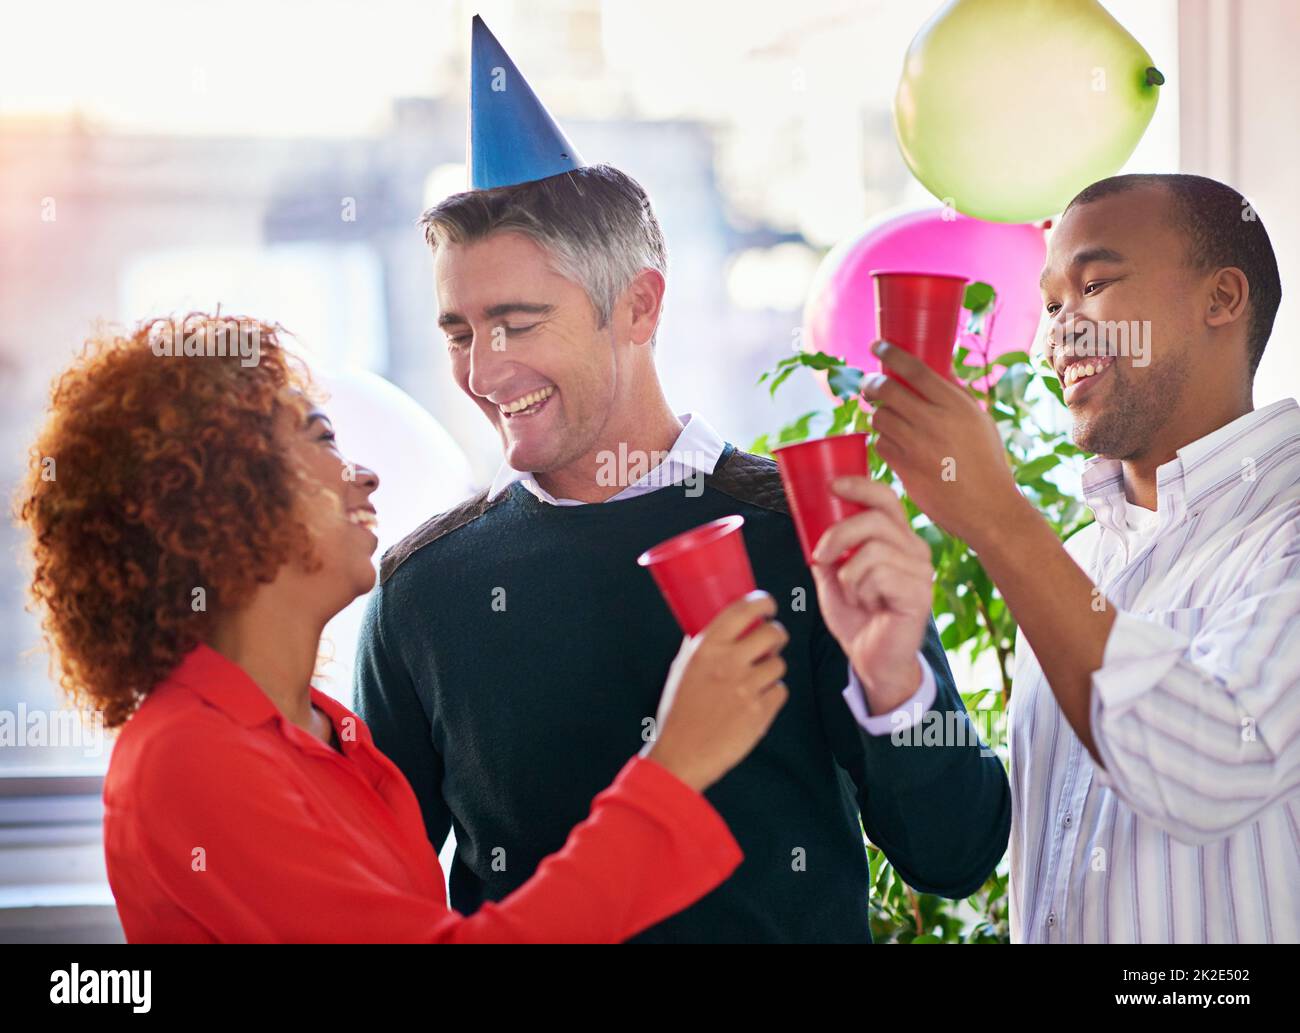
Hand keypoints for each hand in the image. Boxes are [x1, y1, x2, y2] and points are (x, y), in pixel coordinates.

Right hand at [646, 591, 788, 792]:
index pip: (744, 610)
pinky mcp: (761, 712)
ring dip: (772, 669)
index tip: (768, 606)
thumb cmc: (678, 711)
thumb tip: (717, 627)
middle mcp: (729, 663)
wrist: (682, 754)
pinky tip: (756, 701)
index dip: (763, 602)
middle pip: (773, 633)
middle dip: (776, 636)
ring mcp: (747, 688)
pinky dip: (772, 695)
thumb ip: (702, 647)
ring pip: (779, 664)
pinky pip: (781, 691)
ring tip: (756, 679)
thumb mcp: (682, 669)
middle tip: (770, 642)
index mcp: (708, 647)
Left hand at [809, 477, 931, 712]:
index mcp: (897, 539)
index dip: (860, 486)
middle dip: (839, 535)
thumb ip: (829, 551)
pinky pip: (879, 574)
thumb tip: (811, 524)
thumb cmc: (857, 617)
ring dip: (849, 574)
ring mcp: (921, 571)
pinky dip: (861, 590)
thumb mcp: (834, 577)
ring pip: (873, 549)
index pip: (886, 498)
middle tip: (821, 557)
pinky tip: (868, 605)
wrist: (872, 660)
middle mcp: (915, 549)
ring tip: (854, 594)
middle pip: (875, 519)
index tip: (832, 486)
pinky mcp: (919, 593)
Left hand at [860, 340, 1022, 547]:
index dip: (890, 353)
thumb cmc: (987, 461)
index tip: (876, 346)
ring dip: (878, 414)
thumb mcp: (981, 420)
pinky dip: (883, 440)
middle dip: (872, 383)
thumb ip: (957, 395)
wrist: (987, 508)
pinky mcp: (903, 468)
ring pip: (879, 418)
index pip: (914, 369)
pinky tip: (894, 442)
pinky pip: (880, 444)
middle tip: (870, 384)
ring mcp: (916, 446)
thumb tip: (937, 368)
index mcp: (955, 405)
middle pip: (887, 390)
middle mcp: (933, 422)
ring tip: (886, 416)